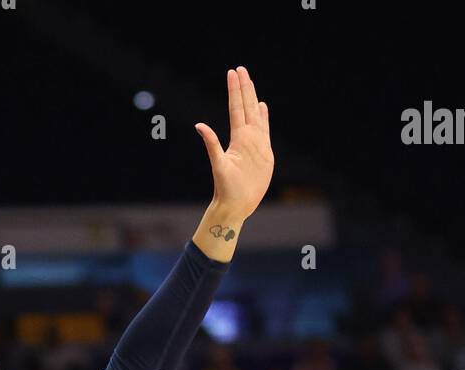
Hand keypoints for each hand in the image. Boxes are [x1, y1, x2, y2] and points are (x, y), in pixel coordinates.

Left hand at [196, 67, 273, 221]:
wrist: (236, 205)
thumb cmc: (226, 189)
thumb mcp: (219, 165)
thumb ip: (212, 144)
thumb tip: (199, 125)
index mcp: (238, 139)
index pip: (236, 108)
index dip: (235, 90)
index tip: (233, 72)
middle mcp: (247, 138)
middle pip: (246, 107)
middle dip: (245, 88)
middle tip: (241, 69)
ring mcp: (256, 145)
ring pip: (256, 116)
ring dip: (254, 99)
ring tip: (251, 82)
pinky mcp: (264, 154)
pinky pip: (265, 131)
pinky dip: (264, 118)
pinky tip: (263, 107)